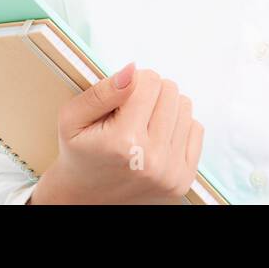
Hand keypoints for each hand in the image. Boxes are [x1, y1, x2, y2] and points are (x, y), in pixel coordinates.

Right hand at [29, 63, 204, 204]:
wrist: (86, 197)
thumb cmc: (79, 153)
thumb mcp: (72, 118)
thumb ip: (102, 91)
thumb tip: (133, 69)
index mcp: (124, 141)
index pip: (150, 80)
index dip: (133, 83)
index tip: (119, 101)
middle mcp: (152, 159)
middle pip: (170, 91)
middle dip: (150, 94)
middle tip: (130, 113)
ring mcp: (171, 172)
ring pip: (185, 107)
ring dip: (164, 109)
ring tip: (142, 126)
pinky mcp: (183, 179)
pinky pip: (196, 129)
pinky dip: (177, 128)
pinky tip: (156, 139)